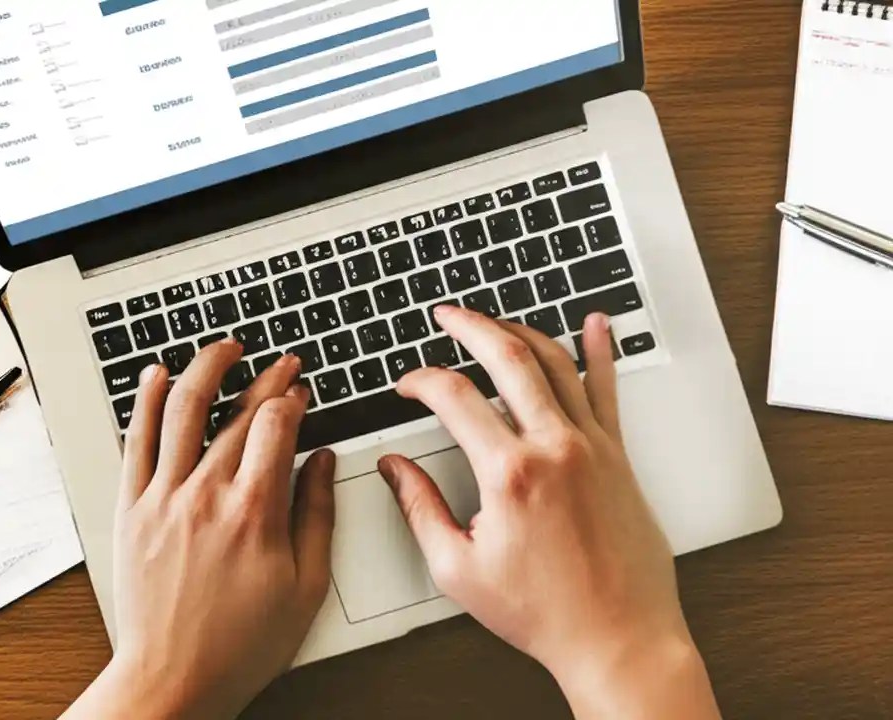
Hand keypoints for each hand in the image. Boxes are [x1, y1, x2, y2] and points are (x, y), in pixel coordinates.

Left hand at [64, 340, 335, 719]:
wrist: (172, 679)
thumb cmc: (240, 645)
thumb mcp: (306, 587)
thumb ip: (317, 515)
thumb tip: (324, 462)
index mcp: (255, 513)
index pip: (276, 426)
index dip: (293, 398)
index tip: (301, 391)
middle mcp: (206, 495)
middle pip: (238, 413)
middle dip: (266, 378)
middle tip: (281, 363)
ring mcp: (163, 498)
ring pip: (183, 410)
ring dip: (206, 368)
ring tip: (225, 347)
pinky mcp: (131, 508)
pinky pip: (135, 440)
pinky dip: (145, 401)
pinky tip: (156, 375)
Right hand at [380, 306, 718, 718]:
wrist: (619, 638)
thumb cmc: (544, 613)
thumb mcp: (458, 569)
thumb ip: (419, 509)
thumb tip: (395, 470)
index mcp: (508, 473)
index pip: (454, 397)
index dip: (422, 381)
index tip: (409, 385)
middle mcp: (554, 448)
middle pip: (508, 357)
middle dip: (471, 325)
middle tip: (449, 315)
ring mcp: (592, 447)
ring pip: (556, 362)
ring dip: (521, 331)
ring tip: (496, 321)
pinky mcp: (618, 456)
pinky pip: (608, 388)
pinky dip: (600, 351)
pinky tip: (594, 325)